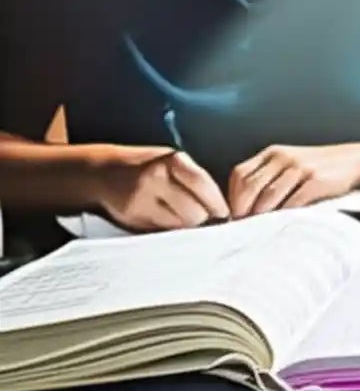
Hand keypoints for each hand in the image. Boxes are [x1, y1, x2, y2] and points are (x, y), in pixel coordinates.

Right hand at [98, 147, 230, 232]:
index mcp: (172, 160)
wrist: (104, 172)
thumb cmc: (148, 167)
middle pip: (194, 212)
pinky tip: (162, 218)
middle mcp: (156, 177)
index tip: (223, 213)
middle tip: (199, 215)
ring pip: (179, 225)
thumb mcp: (173, 162)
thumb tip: (220, 209)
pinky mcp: (132, 215)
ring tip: (178, 215)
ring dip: (184, 225)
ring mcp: (142, 197)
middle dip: (201, 217)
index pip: (203, 185)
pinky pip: (161, 230)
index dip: (217, 204)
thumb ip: (195, 180)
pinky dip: (168, 228)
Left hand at [228, 144, 359, 217]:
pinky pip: (292, 202)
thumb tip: (243, 207)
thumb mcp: (289, 163)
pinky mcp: (315, 181)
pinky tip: (280, 224)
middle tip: (241, 227)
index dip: (232, 197)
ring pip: (268, 195)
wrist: (352, 161)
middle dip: (242, 209)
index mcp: (272, 153)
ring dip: (260, 215)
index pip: (240, 174)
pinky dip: (283, 215)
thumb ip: (268, 177)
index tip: (233, 214)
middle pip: (250, 185)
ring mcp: (300, 168)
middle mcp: (283, 157)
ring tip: (257, 229)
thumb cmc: (317, 168)